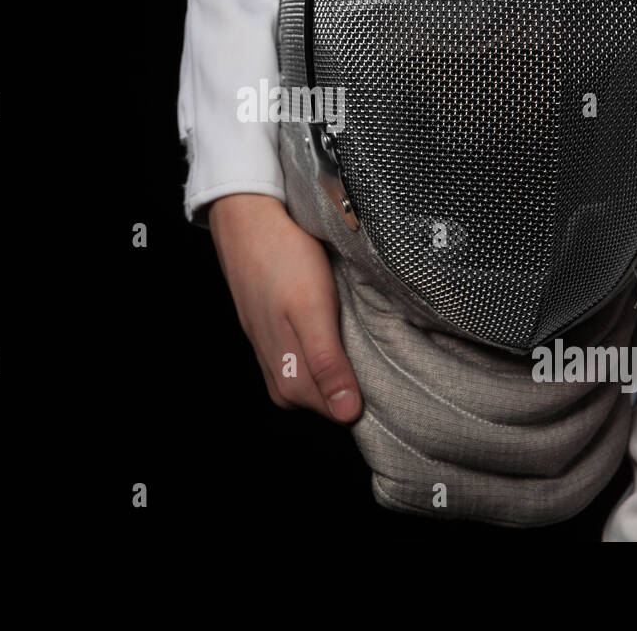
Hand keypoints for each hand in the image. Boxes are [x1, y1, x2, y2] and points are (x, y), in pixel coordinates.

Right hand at [208, 193, 361, 422]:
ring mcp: (270, 354)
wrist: (246, 220)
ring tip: (361, 345)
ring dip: (337, 368)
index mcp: (288, 376)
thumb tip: (346, 415)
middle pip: (324, 401)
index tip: (390, 375)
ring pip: (312, 381)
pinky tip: (334, 334)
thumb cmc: (283, 260)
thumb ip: (327, 363)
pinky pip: (301, 361)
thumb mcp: (313, 311)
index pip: (337, 413)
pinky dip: (322, 354)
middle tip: (382, 355)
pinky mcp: (269, 336)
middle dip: (352, 385)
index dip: (366, 396)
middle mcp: (276, 375)